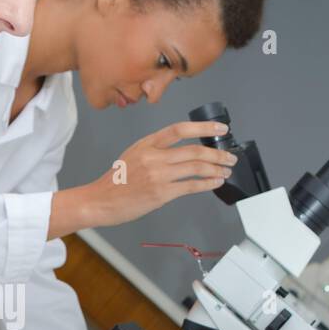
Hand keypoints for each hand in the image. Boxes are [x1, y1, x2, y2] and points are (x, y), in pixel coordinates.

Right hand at [49, 120, 237, 237]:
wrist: (99, 201)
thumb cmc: (115, 182)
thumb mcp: (133, 155)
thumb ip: (156, 150)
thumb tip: (184, 152)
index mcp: (147, 143)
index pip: (180, 129)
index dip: (204, 128)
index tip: (220, 130)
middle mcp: (153, 156)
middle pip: (194, 150)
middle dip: (217, 153)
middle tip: (229, 156)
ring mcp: (157, 175)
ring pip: (196, 168)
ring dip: (216, 168)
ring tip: (226, 170)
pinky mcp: (160, 193)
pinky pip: (190, 186)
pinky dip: (207, 184)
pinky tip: (215, 182)